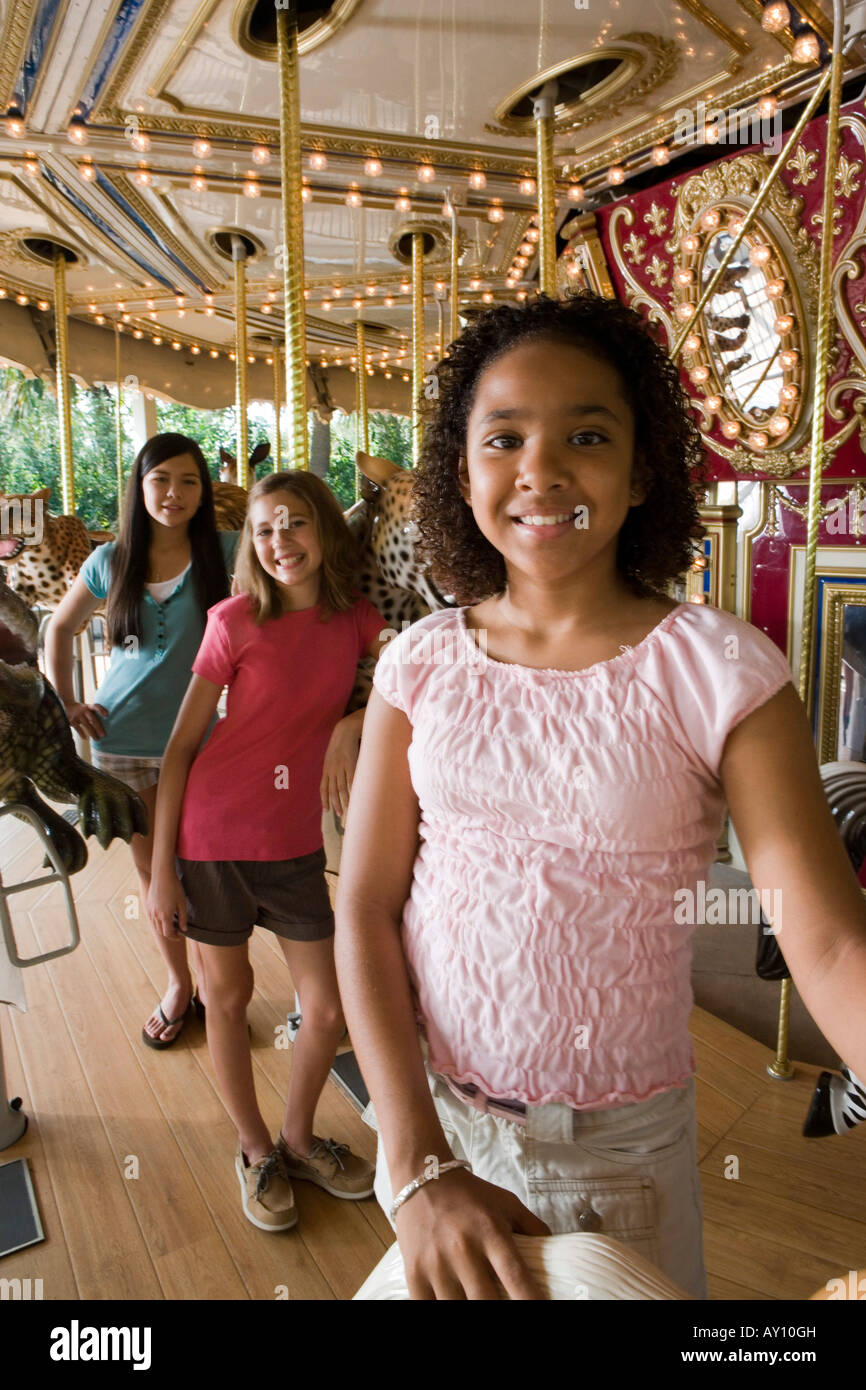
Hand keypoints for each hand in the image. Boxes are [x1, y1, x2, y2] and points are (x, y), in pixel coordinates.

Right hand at [65, 701, 107, 740]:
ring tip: (97, 739)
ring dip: (92, 733)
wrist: (65, 706)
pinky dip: (82, 734)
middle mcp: (83, 710)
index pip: (96, 706)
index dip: (101, 710)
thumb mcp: (86, 708)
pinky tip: (86, 738)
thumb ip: (92, 714)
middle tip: (104, 735)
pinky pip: (78, 728)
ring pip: (86, 725)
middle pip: (93, 719)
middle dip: (99, 728)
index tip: (107, 715)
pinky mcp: (71, 720)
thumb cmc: (80, 710)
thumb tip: (103, 725)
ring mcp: (77, 715)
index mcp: (88, 706)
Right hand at [146, 871, 187, 938]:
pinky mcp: (148, 905)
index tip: (181, 935)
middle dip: (169, 934)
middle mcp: (155, 915)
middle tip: (177, 931)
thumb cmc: (175, 888)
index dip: (175, 937)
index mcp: (165, 916)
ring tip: (172, 924)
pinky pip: (152, 918)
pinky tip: (165, 915)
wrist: (162, 875)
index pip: (168, 933)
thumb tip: (184, 929)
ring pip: (155, 925)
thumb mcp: (182, 903)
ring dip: (163, 928)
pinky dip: (158, 921)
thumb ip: (183, 918)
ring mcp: (150, 910)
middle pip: (161, 931)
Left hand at [320, 714, 362, 818]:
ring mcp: (341, 767)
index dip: (324, 799)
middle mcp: (332, 770)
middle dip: (335, 803)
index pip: (323, 788)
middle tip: (339, 814)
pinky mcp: (351, 764)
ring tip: (348, 809)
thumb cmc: (339, 744)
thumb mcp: (331, 757)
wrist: (344, 731)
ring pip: (342, 788)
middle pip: (333, 791)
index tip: (326, 810)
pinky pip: (351, 779)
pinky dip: (353, 789)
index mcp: (326, 769)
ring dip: (344, 800)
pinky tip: (354, 796)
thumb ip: (332, 768)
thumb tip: (334, 778)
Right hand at [394, 1167, 550, 1299]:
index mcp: (491, 1233)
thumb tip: (558, 1252)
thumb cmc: (470, 1194)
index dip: (530, 1300)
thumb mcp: (507, 1204)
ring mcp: (436, 1263)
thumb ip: (533, 1228)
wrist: (423, 1177)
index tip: (539, 1310)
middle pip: (487, 1302)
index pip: (516, 1277)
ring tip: (476, 1300)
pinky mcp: (414, 1272)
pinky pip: (426, 1306)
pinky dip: (440, 1308)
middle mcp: (464, 1249)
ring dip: (469, 1308)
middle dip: (498, 1308)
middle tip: (504, 1304)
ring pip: (457, 1308)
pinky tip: (453, 1301)